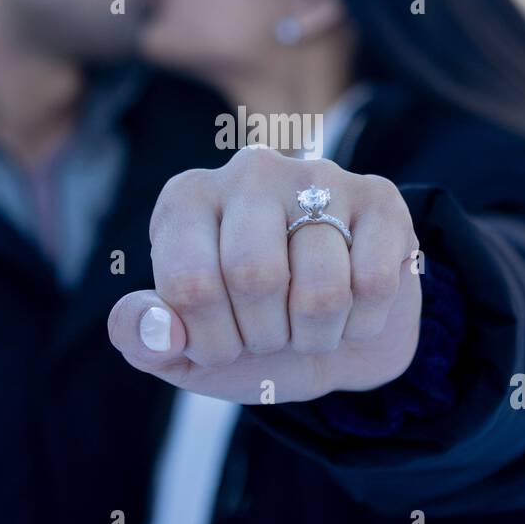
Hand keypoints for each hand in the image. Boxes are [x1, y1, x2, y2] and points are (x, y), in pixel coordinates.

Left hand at [108, 146, 421, 403]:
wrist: (335, 340)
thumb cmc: (249, 335)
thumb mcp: (185, 351)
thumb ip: (145, 340)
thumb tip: (156, 328)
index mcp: (187, 199)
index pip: (190, 282)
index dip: (211, 341)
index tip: (222, 344)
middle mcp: (249, 172)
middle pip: (256, 275)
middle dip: (265, 334)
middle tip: (269, 335)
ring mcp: (319, 176)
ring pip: (322, 289)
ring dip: (316, 336)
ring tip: (309, 324)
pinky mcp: (379, 198)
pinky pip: (374, 284)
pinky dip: (362, 324)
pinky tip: (352, 309)